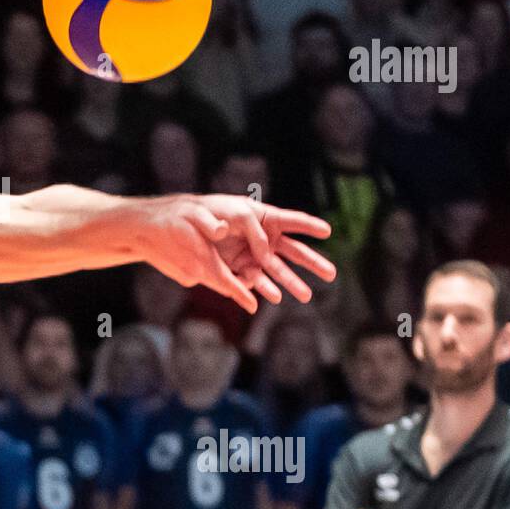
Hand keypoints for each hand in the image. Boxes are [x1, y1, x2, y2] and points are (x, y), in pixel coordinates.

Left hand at [147, 195, 336, 312]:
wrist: (178, 227)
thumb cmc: (204, 211)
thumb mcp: (228, 215)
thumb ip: (247, 231)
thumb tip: (259, 252)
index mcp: (262, 217)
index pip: (291, 220)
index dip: (308, 225)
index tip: (327, 231)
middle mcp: (261, 237)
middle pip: (291, 251)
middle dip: (311, 263)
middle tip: (331, 274)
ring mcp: (250, 254)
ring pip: (276, 270)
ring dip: (290, 283)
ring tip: (306, 297)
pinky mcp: (236, 268)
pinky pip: (254, 279)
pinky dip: (264, 288)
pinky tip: (273, 297)